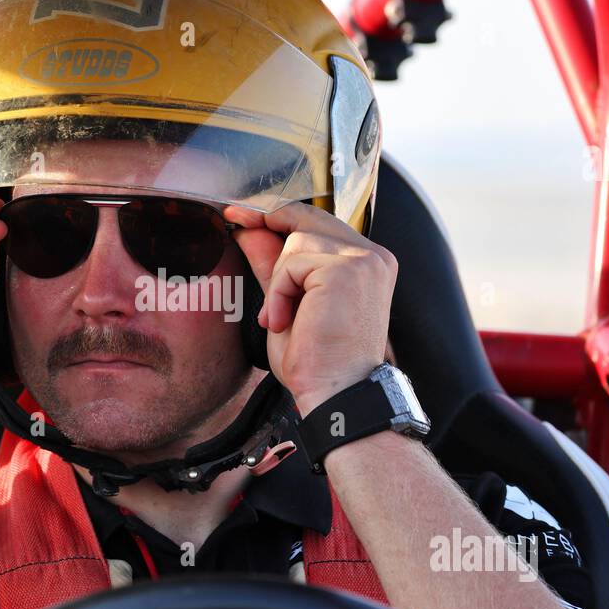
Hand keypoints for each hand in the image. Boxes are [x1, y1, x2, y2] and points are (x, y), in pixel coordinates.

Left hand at [224, 201, 396, 414]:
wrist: (335, 393)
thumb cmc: (318, 361)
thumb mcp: (287, 302)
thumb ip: (272, 264)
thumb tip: (249, 230)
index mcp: (366, 264)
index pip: (319, 223)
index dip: (279, 216)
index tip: (243, 215)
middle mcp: (372, 256)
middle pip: (308, 220)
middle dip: (268, 225)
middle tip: (235, 225)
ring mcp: (363, 260)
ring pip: (296, 241)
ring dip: (278, 282)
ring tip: (282, 318)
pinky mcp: (347, 269)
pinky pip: (292, 263)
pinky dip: (279, 293)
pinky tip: (283, 321)